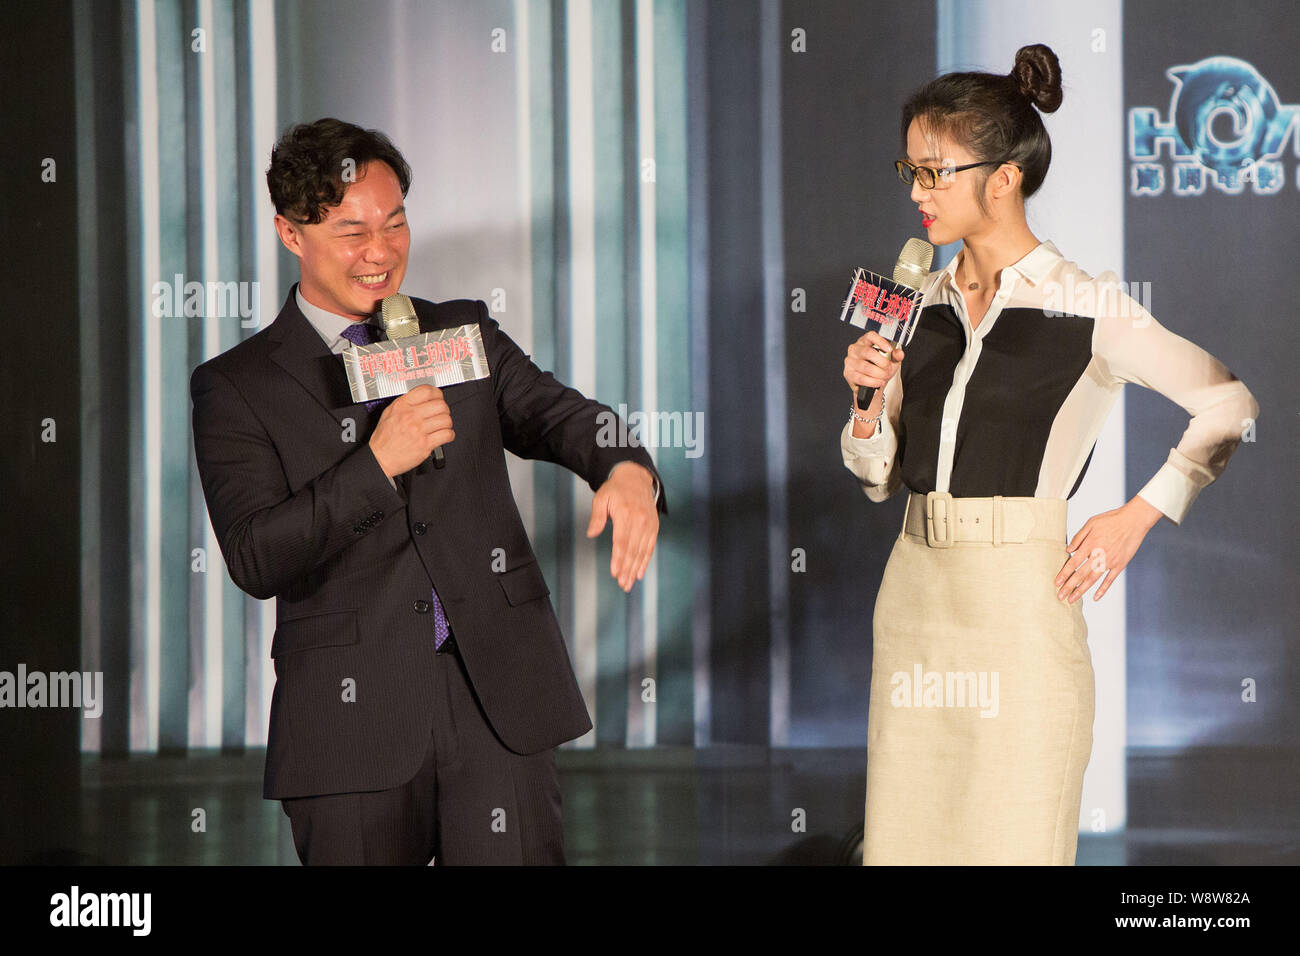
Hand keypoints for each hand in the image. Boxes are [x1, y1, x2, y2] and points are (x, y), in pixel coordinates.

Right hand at [368, 384, 454, 477]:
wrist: (380, 458)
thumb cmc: (384, 438)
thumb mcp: (389, 413)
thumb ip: (405, 403)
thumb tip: (422, 397)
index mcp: (402, 406)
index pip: (427, 391)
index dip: (437, 393)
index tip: (438, 398)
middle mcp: (411, 416)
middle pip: (440, 405)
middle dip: (444, 410)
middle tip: (441, 414)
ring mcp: (419, 430)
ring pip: (446, 420)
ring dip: (447, 423)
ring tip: (442, 426)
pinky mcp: (425, 444)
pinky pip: (447, 435)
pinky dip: (449, 435)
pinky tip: (443, 435)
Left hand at [586, 463, 659, 591]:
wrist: (636, 478)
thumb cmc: (615, 489)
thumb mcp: (601, 498)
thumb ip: (597, 517)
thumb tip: (591, 534)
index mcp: (626, 514)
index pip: (622, 541)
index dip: (619, 559)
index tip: (615, 573)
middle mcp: (640, 520)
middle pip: (633, 550)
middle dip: (627, 569)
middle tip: (622, 585)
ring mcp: (649, 524)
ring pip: (642, 551)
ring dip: (635, 569)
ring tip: (629, 583)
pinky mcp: (654, 527)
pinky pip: (650, 547)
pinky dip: (645, 561)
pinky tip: (639, 573)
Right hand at [843, 330, 903, 409]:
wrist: (873, 382)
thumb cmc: (880, 366)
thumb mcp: (891, 360)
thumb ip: (896, 355)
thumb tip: (899, 353)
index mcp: (866, 341)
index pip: (871, 336)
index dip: (880, 341)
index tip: (889, 349)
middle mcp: (855, 349)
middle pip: (868, 352)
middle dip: (882, 363)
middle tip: (888, 369)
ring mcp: (850, 361)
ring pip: (865, 367)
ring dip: (878, 374)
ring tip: (884, 377)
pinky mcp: (848, 373)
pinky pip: (861, 378)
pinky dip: (872, 382)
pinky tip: (878, 382)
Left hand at [1054, 496, 1163, 602]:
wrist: (1134, 520)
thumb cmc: (1111, 520)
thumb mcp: (1091, 523)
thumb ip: (1078, 537)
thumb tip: (1068, 550)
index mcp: (1090, 544)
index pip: (1073, 562)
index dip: (1064, 574)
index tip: (1056, 583)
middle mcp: (1099, 555)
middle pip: (1081, 574)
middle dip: (1069, 586)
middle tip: (1059, 597)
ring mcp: (1110, 561)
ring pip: (1093, 579)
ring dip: (1081, 590)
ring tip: (1071, 600)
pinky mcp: (1120, 564)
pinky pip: (1110, 580)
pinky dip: (1103, 589)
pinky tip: (1095, 598)